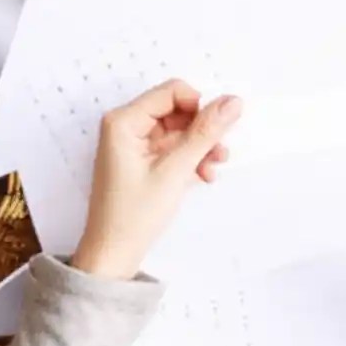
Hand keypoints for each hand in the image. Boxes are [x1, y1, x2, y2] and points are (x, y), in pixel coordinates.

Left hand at [72, 79, 241, 278]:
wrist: (113, 254)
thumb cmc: (133, 214)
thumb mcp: (175, 170)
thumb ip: (205, 133)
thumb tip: (232, 102)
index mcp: (123, 121)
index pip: (172, 92)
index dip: (200, 106)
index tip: (218, 128)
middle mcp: (125, 126)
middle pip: (177, 110)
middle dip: (202, 130)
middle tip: (220, 152)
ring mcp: (133, 144)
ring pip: (179, 130)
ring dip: (200, 146)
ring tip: (213, 168)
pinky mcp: (141, 160)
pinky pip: (173, 147)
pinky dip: (190, 158)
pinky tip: (203, 176)